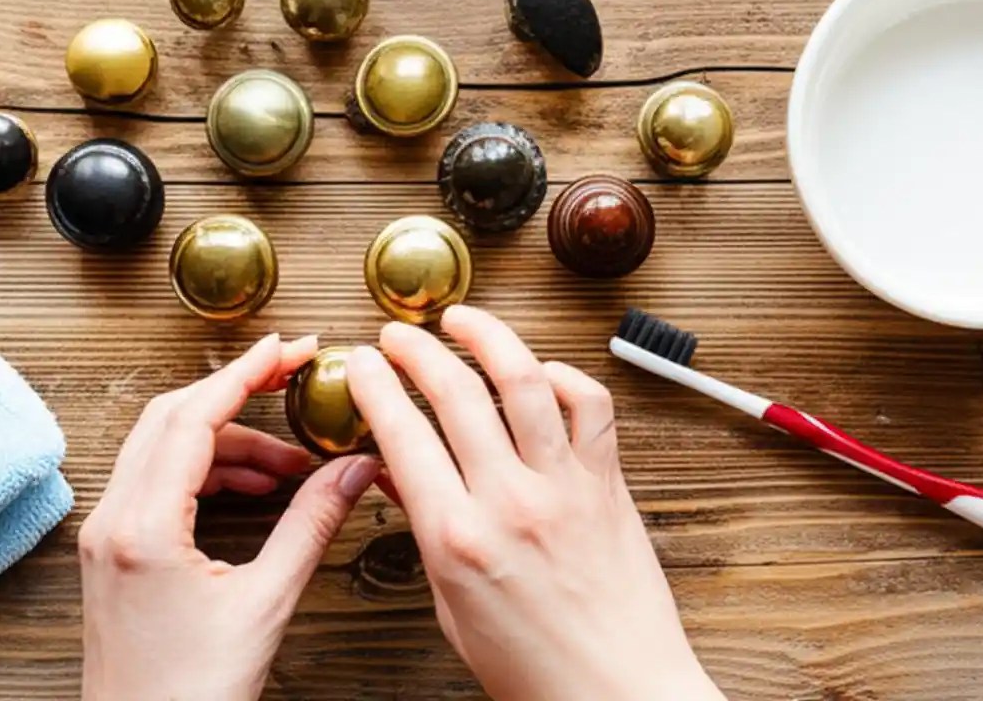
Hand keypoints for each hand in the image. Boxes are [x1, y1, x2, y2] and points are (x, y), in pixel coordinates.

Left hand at [79, 334, 379, 700]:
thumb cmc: (193, 693)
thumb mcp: (266, 603)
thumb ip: (311, 524)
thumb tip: (355, 469)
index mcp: (144, 528)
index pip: (194, 417)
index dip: (245, 373)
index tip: (287, 348)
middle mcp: (113, 522)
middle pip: (171, 419)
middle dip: (235, 393)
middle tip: (290, 378)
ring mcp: (106, 537)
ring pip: (163, 450)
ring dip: (228, 442)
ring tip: (291, 466)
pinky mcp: (113, 553)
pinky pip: (157, 483)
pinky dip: (207, 473)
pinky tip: (254, 490)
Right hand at [346, 306, 724, 700]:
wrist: (619, 695)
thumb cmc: (536, 670)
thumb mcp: (452, 607)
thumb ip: (426, 531)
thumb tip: (396, 475)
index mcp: (457, 539)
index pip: (402, 433)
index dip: (375, 385)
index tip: (363, 362)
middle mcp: (511, 501)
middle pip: (455, 392)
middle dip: (416, 349)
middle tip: (399, 335)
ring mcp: (565, 487)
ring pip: (524, 380)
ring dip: (487, 336)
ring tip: (463, 319)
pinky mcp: (609, 485)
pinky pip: (591, 406)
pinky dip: (564, 375)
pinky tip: (541, 371)